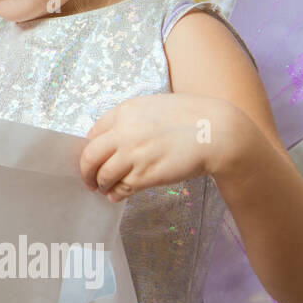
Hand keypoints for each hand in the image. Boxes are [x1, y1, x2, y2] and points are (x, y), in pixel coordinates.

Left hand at [79, 93, 238, 201]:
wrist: (217, 132)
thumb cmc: (190, 118)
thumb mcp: (153, 107)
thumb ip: (130, 120)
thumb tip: (112, 138)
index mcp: (124, 112)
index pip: (93, 133)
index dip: (90, 148)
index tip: (91, 157)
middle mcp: (124, 132)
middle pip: (89, 156)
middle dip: (85, 171)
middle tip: (88, 179)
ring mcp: (133, 155)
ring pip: (103, 175)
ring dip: (100, 184)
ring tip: (103, 188)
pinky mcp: (145, 175)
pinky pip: (121, 188)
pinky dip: (116, 194)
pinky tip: (116, 195)